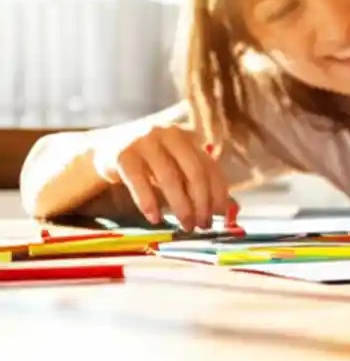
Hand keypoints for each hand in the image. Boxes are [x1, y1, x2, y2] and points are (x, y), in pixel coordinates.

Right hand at [89, 123, 230, 229]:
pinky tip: (155, 219)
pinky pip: (139, 181)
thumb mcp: (178, 169)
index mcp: (188, 137)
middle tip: (203, 225)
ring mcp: (144, 141)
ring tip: (185, 226)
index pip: (210, 167)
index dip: (219, 194)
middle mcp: (169, 134)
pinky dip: (149, 202)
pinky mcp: (122, 154)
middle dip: (202, 202)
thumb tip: (234, 209)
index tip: (222, 218)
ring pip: (169, 177)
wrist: (104, 149)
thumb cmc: (150, 163)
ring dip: (180, 206)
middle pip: (194, 172)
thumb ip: (202, 184)